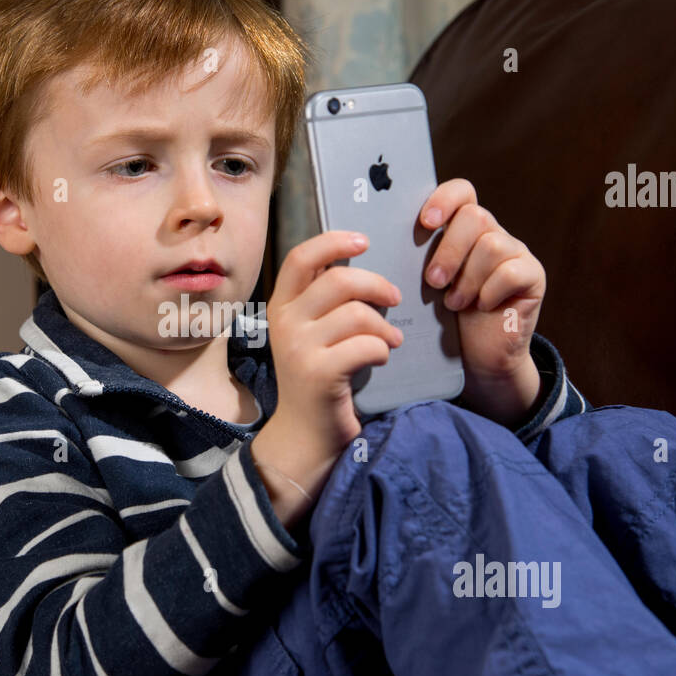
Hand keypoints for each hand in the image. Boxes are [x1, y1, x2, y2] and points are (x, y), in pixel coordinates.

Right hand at [252, 230, 403, 525]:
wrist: (305, 434)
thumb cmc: (317, 378)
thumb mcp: (309, 334)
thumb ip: (323, 301)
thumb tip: (360, 264)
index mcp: (281, 306)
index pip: (300, 257)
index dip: (333, 242)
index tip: (363, 241)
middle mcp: (284, 323)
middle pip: (339, 280)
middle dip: (376, 285)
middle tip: (394, 298)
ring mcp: (298, 349)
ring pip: (357, 314)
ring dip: (384, 326)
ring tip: (391, 339)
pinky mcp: (318, 374)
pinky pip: (366, 345)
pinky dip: (382, 349)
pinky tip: (381, 358)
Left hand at [418, 178, 544, 425]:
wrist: (477, 357)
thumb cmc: (445, 320)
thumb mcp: (423, 286)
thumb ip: (414, 260)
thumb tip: (379, 242)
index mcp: (463, 229)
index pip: (461, 191)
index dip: (444, 199)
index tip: (425, 223)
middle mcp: (492, 233)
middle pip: (475, 215)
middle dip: (449, 250)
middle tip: (433, 282)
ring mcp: (515, 252)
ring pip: (492, 244)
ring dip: (467, 278)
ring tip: (453, 303)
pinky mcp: (533, 275)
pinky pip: (512, 270)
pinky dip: (491, 291)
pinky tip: (481, 307)